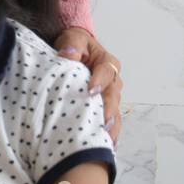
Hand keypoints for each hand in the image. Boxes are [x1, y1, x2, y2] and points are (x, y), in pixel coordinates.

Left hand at [56, 26, 122, 142]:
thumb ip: (72, 45)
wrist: (74, 50)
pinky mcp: (104, 106)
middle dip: (108, 109)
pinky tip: (109, 144)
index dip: (99, 81)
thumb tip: (69, 54)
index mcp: (107, 62)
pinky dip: (110, 131)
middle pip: (113, 95)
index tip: (90, 90)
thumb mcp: (73, 39)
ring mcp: (110, 95)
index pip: (106, 72)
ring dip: (112, 124)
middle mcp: (112, 80)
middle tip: (103, 121)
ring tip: (107, 138)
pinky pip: (111, 119)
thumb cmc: (74, 44)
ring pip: (114, 110)